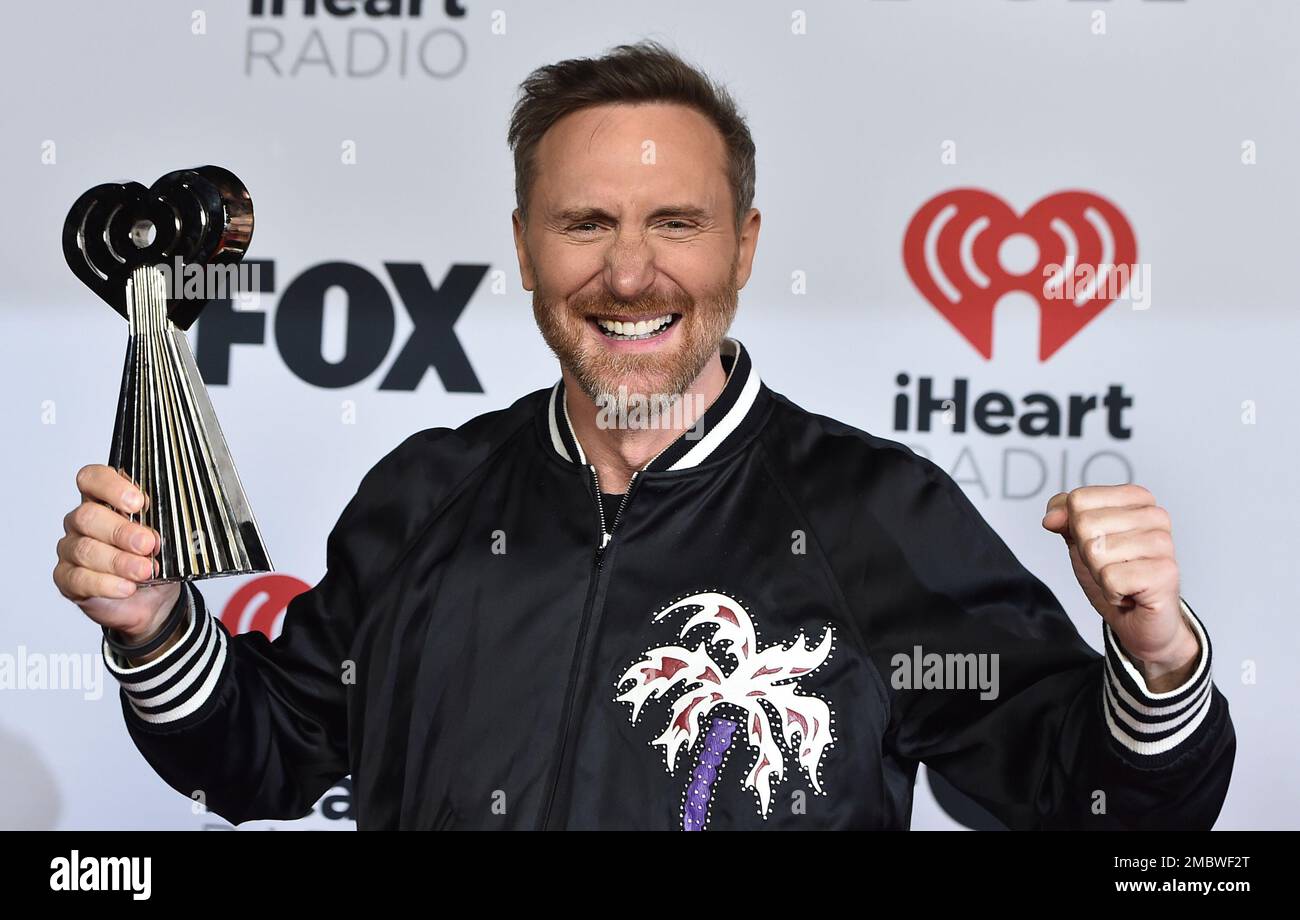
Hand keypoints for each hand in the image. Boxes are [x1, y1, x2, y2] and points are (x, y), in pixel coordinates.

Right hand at [53, 464, 180, 649]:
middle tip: (148, 544)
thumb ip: (162, 522)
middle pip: (88, 516)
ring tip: (144, 571)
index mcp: (104, 500)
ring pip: (85, 549)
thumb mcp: (167, 536)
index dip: (110, 486)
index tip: (138, 502)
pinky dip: (106, 583)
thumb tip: (169, 519)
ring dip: (118, 561)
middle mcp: (84, 521)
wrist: (152, 599)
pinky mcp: (68, 578)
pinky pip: (79, 578)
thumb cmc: (155, 559)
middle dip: (121, 531)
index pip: (92, 479)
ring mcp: (72, 549)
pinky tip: (127, 587)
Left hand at [1042, 484, 1198, 690]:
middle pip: (1084, 524)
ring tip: (1123, 580)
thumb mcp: (1080, 540)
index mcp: (1137, 499)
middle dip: (1088, 555)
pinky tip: (1131, 594)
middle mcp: (1156, 516)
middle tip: (1111, 567)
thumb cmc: (1116, 576)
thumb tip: (1051, 517)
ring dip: (1100, 575)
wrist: (1139, 620)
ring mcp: (1164, 544)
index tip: (1099, 546)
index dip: (1076, 529)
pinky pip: (1110, 578)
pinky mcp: (1165, 573)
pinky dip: (1112, 592)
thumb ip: (1064, 518)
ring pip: (1096, 551)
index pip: (1079, 499)